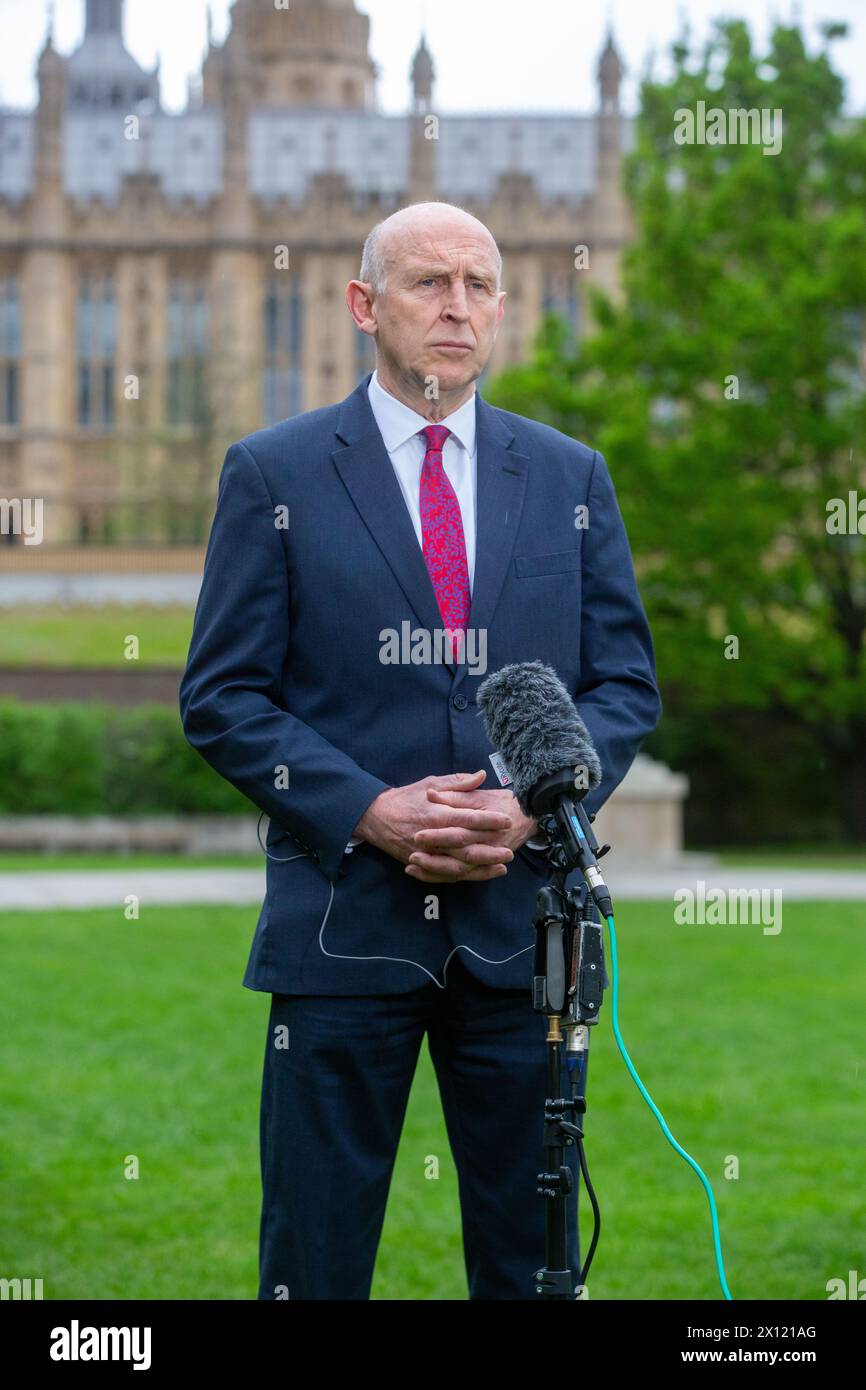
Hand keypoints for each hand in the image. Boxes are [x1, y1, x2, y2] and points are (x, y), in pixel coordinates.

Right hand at [353, 770, 515, 881]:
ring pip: (458, 866)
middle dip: (490, 850)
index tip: (507, 821)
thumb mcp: (430, 783)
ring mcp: (426, 853)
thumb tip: (482, 775)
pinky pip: (445, 875)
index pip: (468, 819)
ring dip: (481, 868)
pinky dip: (463, 878)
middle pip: (466, 847)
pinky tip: (480, 875)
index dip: (489, 821)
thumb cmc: (407, 797)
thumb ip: (458, 782)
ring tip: (502, 866)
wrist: (376, 816)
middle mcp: (433, 835)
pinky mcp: (421, 863)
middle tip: (510, 849)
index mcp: (437, 812)